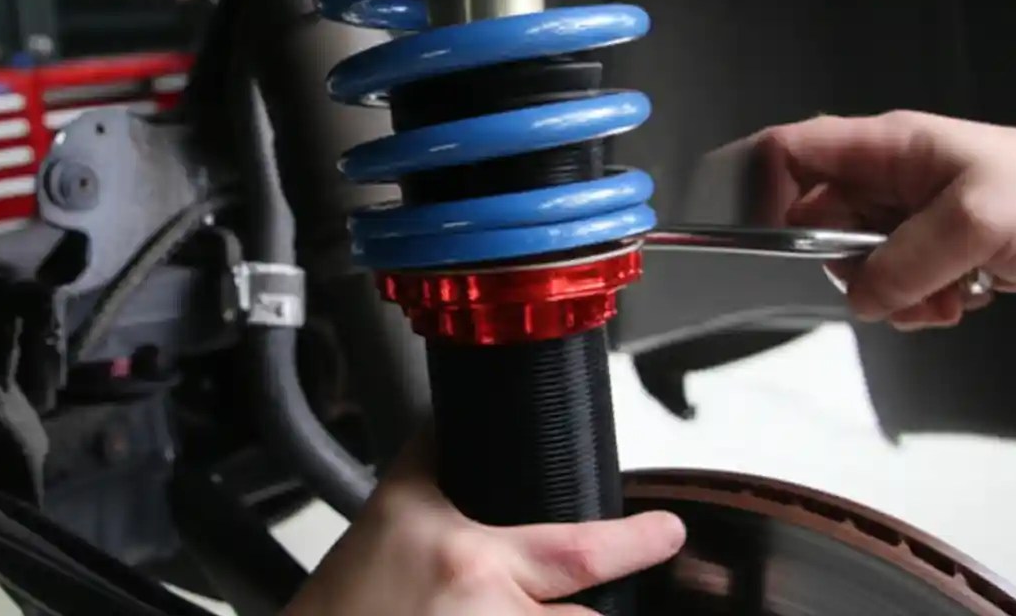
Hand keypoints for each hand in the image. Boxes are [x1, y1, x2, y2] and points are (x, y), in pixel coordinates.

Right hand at [284, 436, 685, 615]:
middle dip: (594, 612)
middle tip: (580, 595)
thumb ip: (431, 458)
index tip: (668, 532)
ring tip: (531, 608)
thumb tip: (460, 418)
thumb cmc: (346, 599)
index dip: (637, 541)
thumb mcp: (391, 509)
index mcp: (470, 563)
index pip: (580, 550)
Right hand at [754, 110, 1015, 328]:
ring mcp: (905, 216)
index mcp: (884, 148)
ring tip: (946, 293)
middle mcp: (885, 180)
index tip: (769, 236)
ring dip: (893, 295)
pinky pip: (892, 286)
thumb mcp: (976, 221)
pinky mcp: (927, 248)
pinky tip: (959, 296)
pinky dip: (918, 304)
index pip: (789, 153)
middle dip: (851, 269)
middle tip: (898, 281)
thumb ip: (906, 263)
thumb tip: (863, 297)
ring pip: (855, 266)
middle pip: (814, 226)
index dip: (763, 190)